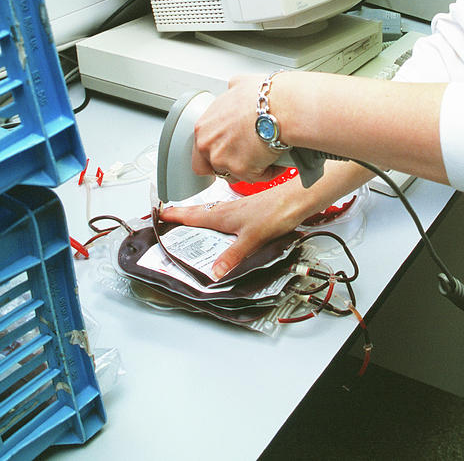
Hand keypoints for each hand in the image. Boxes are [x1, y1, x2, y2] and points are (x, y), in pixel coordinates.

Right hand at [159, 181, 302, 279]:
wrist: (295, 200)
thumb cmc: (275, 212)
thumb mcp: (251, 239)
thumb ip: (232, 256)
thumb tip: (214, 272)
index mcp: (221, 215)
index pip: (190, 215)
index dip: (174, 216)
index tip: (159, 215)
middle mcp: (226, 209)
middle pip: (197, 213)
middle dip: (182, 217)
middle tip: (168, 221)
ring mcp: (236, 209)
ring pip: (210, 214)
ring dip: (197, 219)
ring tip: (189, 226)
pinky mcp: (246, 211)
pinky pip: (223, 215)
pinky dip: (214, 220)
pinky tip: (221, 228)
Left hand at [191, 75, 285, 183]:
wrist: (281, 107)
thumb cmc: (264, 96)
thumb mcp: (239, 84)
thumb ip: (231, 92)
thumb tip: (235, 88)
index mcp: (203, 126)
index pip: (199, 150)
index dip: (216, 151)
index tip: (228, 151)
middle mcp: (208, 144)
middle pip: (213, 168)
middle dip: (230, 165)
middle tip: (247, 158)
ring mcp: (223, 159)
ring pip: (235, 175)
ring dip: (249, 169)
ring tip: (265, 157)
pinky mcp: (242, 171)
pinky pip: (256, 177)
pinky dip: (268, 171)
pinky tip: (277, 160)